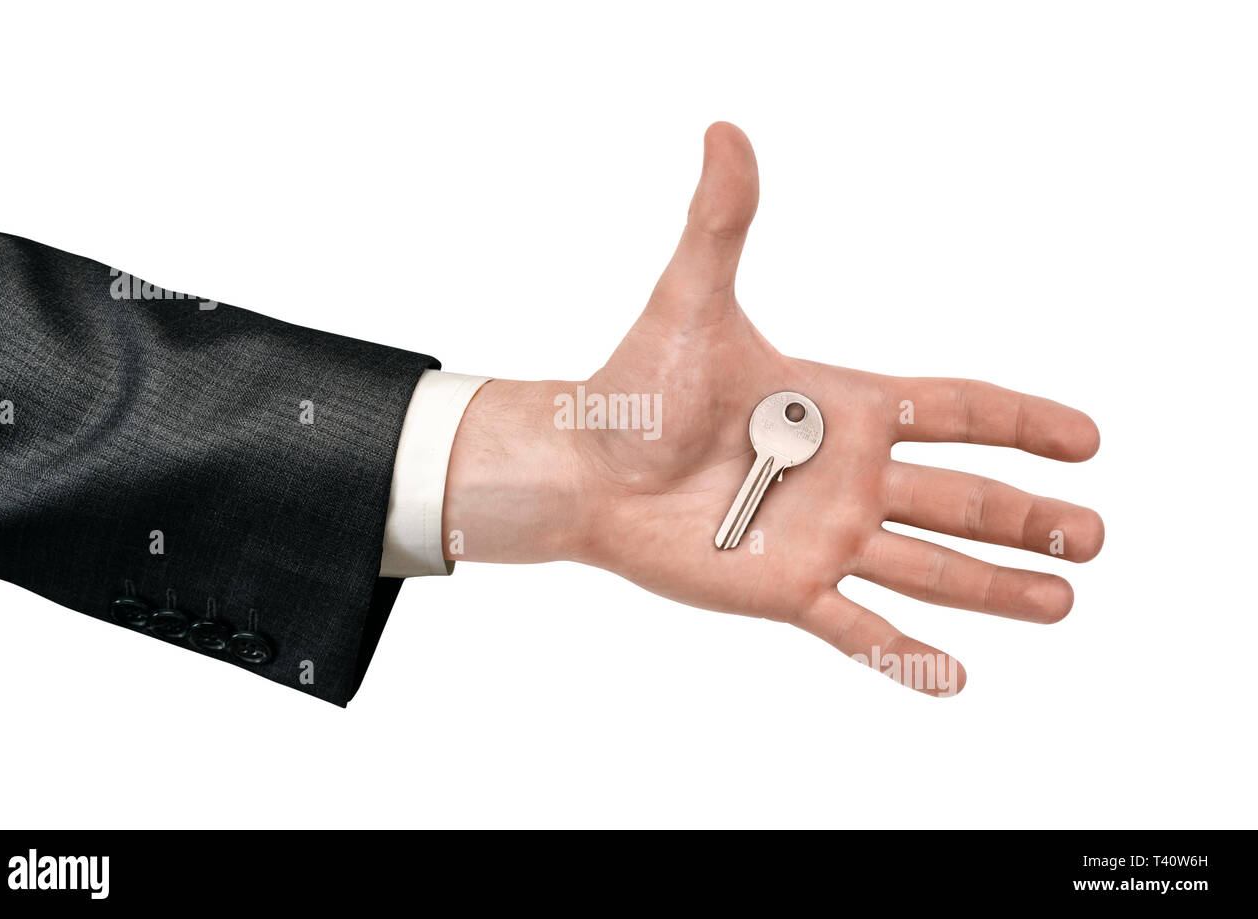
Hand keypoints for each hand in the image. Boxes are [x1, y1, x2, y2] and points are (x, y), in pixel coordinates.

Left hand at [443, 122, 1103, 695]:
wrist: (585, 470)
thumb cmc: (636, 388)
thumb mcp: (691, 303)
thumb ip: (720, 224)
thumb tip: (724, 131)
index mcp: (843, 407)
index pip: (954, 411)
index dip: (1022, 422)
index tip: (1086, 438)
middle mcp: (847, 475)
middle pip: (961, 497)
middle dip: (1028, 515)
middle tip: (1094, 533)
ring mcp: (822, 537)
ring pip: (928, 567)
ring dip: (995, 587)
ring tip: (1061, 599)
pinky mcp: (785, 589)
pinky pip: (858, 629)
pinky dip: (905, 656)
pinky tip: (955, 678)